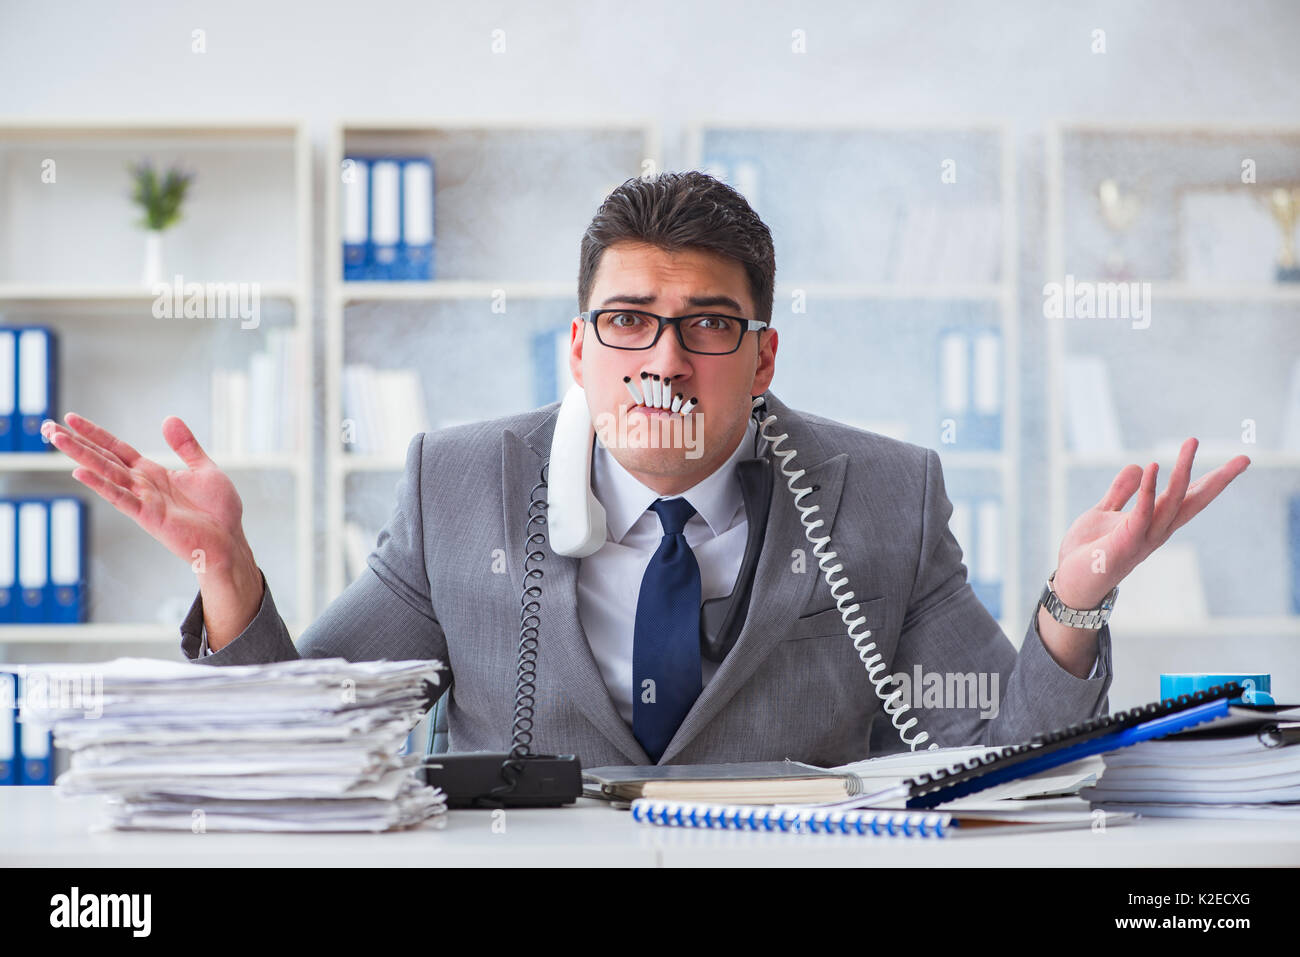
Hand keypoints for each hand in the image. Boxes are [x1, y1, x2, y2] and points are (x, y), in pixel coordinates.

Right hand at [41, 412, 252, 576]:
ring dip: (81, 456)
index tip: (71, 418)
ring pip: (106, 473)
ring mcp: (142, 500)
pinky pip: (121, 498)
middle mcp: (142, 485)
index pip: (117, 449)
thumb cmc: (217, 510)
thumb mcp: (204, 469)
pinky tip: (80, 473)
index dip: (95, 434)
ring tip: (56, 439)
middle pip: (103, 459)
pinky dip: (102, 485)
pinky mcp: (148, 516)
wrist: (229, 540)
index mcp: (153, 473)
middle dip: (76, 443)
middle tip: (47, 427)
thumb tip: (168, 418)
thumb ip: (186, 446)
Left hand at [1052, 438, 1250, 606]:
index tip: (1240, 462)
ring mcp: (1144, 537)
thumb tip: (1140, 465)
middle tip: (1244, 459)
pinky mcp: (1125, 541)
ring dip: (1182, 471)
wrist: (1071, 583)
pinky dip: (1148, 491)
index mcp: (1154, 522)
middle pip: (1193, 501)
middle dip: (1219, 480)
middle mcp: (1156, 530)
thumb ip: (1120, 492)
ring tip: (1192, 443)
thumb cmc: (1088, 552)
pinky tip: (1153, 467)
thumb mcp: (1104, 513)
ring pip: (1171, 501)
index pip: (1188, 497)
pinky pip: (1142, 513)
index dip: (1213, 480)